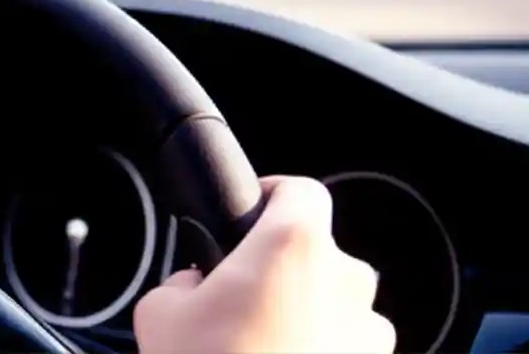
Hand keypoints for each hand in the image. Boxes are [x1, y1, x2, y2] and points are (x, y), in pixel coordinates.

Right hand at [134, 176, 394, 353]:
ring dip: (303, 317)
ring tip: (257, 348)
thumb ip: (183, 282)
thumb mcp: (161, 313)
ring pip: (333, 305)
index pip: (299, 189)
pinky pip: (344, 348)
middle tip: (238, 300)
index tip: (253, 208)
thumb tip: (196, 287)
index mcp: (294, 246)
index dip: (272, 194)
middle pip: (316, 253)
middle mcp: (345, 282)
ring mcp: (368, 333)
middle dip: (280, 271)